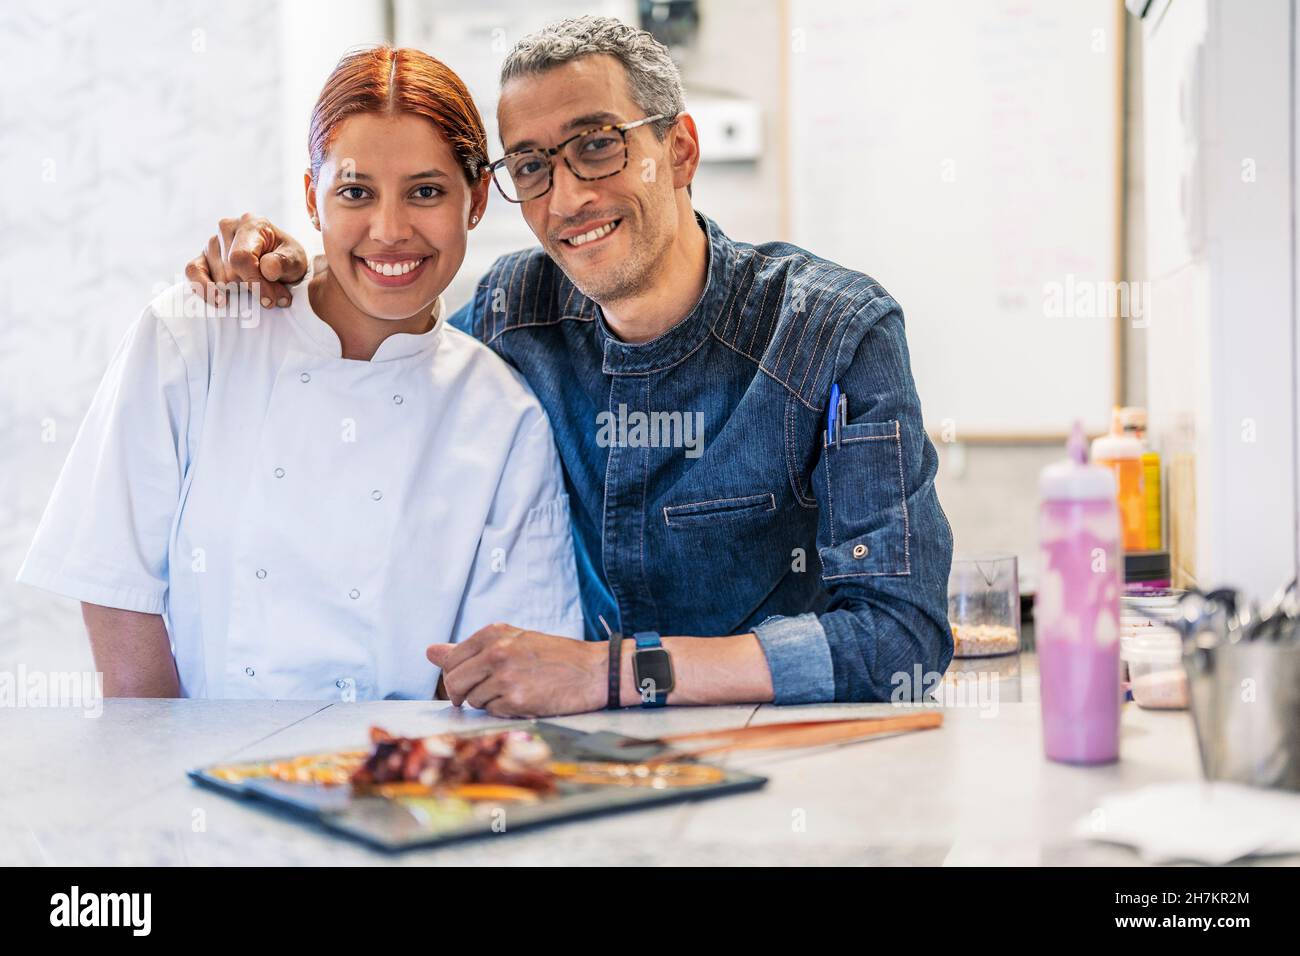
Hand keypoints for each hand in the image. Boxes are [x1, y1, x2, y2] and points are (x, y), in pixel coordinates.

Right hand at [184, 213, 309, 308]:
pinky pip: (192, 272)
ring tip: (260, 295)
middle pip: (231, 271)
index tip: (270, 301)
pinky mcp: (201, 257)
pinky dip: (203, 288)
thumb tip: (267, 269)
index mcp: (251, 223)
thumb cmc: (287, 258)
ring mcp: (211, 242)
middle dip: (253, 291)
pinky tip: (220, 301)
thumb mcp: (296, 260)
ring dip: (239, 294)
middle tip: (273, 299)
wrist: (280, 260)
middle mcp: (226, 228)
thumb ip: (284, 263)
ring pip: (218, 278)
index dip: (255, 283)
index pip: (241, 257)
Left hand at [427, 623, 605, 717]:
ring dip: (487, 702)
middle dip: (462, 694)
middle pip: (453, 682)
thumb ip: (469, 649)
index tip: (468, 682)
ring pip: (472, 700)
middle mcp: (495, 652)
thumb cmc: (555, 656)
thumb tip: (429, 652)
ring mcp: (504, 676)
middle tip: (483, 694)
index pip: (451, 660)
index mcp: (493, 633)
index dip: (455, 676)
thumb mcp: (513, 641)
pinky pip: (491, 712)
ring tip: (513, 692)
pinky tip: (523, 700)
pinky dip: (502, 711)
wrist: (593, 671)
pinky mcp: (515, 700)